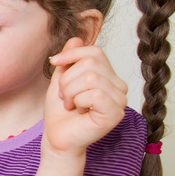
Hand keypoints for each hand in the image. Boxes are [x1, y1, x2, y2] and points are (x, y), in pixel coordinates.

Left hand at [44, 38, 126, 153]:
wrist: (57, 137)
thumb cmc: (60, 113)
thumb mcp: (60, 81)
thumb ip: (69, 61)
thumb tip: (76, 38)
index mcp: (108, 76)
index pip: (94, 51)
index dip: (71, 54)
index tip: (54, 63)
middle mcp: (119, 86)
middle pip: (90, 64)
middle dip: (67, 80)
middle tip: (64, 97)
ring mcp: (120, 100)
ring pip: (91, 78)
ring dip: (70, 92)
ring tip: (70, 105)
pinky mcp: (116, 113)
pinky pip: (95, 94)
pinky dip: (79, 101)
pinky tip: (79, 111)